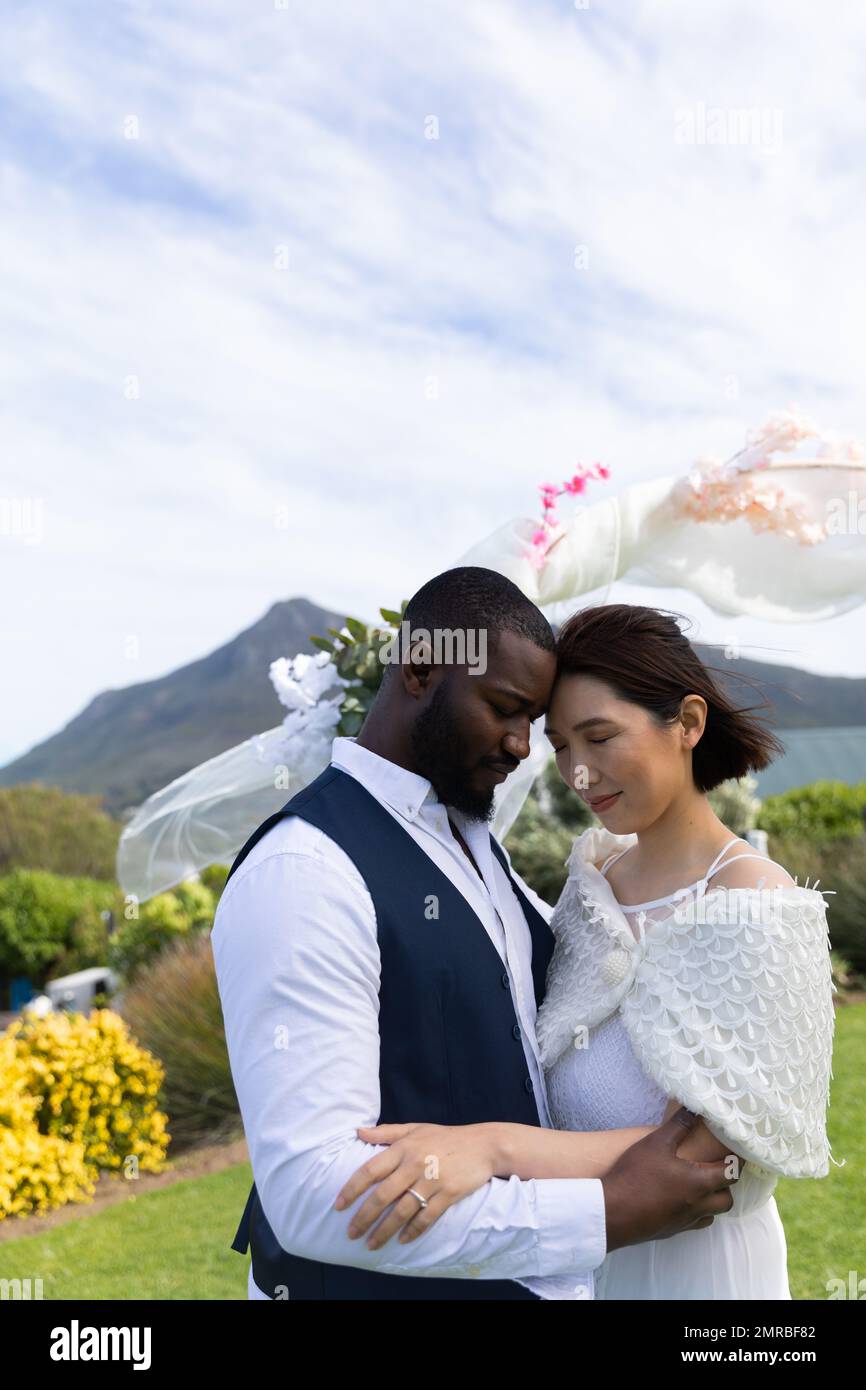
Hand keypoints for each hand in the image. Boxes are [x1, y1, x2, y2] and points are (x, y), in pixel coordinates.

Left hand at [333, 1121, 498, 1250]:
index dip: (352, 1189)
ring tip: (371, 1244)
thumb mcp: (414, 1129)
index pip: (370, 1170)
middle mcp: (414, 1164)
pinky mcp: (449, 1194)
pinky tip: (402, 1240)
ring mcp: (432, 1180)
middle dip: (364, 1217)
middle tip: (351, 1233)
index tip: (338, 1205)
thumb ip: (385, 1132)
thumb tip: (356, 1131)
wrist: (483, 1145)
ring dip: (384, 1230)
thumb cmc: (445, 1137)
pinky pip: (427, 1217)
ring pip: (402, 1211)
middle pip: (383, 1195)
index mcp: (403, 1148)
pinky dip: (413, 1231)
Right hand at [601, 1107, 740, 1251]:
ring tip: (701, 1185)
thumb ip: (679, 1125)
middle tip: (718, 1168)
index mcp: (700, 1183)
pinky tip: (681, 1200)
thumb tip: (696, 1109)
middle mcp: (698, 1205)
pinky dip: (696, 1212)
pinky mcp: (672, 1230)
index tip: (737, 1152)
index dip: (736, 1162)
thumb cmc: (638, 1175)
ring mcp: (685, 1221)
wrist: (613, 1212)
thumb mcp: (657, 1143)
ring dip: (712, 1201)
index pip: (731, 1174)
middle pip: (727, 1200)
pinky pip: (694, 1223)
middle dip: (727, 1185)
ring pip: (711, 1215)